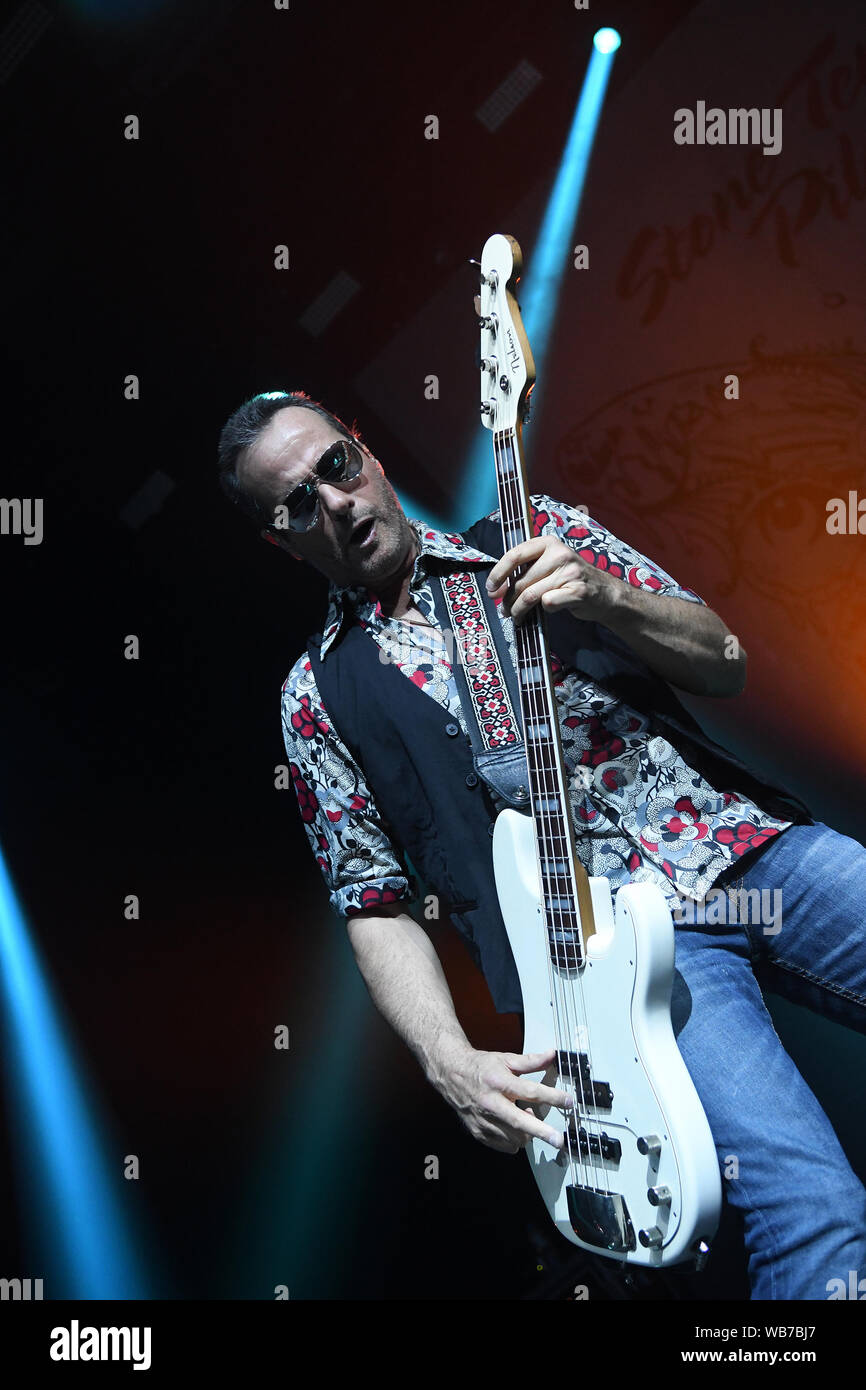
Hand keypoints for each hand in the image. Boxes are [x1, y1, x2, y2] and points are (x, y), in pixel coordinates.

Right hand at [438, 1044, 573, 1153]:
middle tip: (558, 1140)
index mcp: (499, 1082)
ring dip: (527, 1133)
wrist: (452, 1074)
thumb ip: (531, 1061)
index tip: (569, 1102)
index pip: (531, 1091)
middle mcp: (491, 1104)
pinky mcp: (479, 1132)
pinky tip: (514, 1128)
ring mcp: (483, 1121)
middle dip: (542, 1132)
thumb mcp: (506, 1059)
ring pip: (514, 1138)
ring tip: (526, 1118)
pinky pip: (504, 1146)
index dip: (553, 1097)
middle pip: (520, 1122)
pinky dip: (514, 1141)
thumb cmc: (481, 1067)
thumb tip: (552, 1055)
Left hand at [486, 535, 618, 625]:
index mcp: (549, 543)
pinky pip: (547, 604)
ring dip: (519, 610)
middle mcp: (560, 554)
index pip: (515, 555)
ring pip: (531, 595)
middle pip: (521, 580)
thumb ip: (526, 570)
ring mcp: (570, 572)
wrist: (604, 592)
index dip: (498, 573)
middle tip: (504, 609)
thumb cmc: (570, 579)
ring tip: (515, 615)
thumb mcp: (550, 564)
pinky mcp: (577, 591)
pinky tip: (542, 612)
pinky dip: (541, 611)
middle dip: (508, 599)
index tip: (490, 587)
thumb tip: (497, 587)